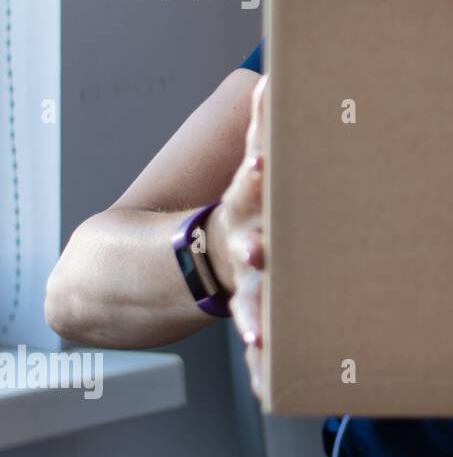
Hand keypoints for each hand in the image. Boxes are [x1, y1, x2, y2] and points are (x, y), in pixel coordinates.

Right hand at [214, 73, 268, 402]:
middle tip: (257, 246)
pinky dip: (263, 362)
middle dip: (254, 244)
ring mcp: (242, 285)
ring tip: (259, 334)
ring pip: (246, 299)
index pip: (249, 181)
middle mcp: (240, 244)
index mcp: (244, 205)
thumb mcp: (249, 179)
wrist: (172, 270)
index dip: (256, 164)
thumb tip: (276, 78)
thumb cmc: (235, 214)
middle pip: (247, 241)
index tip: (262, 150)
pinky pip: (258, 340)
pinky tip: (266, 378)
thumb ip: (264, 130)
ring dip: (253, 314)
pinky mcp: (250, 317)